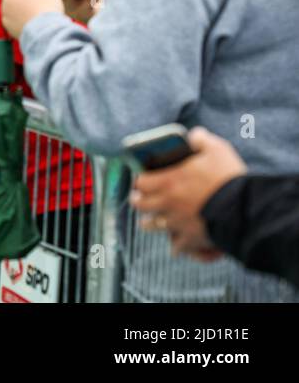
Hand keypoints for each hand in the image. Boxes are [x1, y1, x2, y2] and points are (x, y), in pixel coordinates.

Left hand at [0, 0, 64, 38]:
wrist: (45, 30)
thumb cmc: (47, 5)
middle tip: (36, 4)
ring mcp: (5, 11)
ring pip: (11, 7)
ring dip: (18, 8)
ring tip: (34, 14)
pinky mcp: (6, 24)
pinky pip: (11, 19)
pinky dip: (18, 19)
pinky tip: (29, 21)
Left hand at [130, 127, 246, 258]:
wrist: (244, 209)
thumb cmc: (228, 177)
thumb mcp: (217, 149)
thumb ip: (202, 140)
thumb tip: (194, 134)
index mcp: (168, 181)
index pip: (141, 181)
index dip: (140, 180)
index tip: (142, 179)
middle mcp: (167, 202)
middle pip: (140, 204)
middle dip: (139, 200)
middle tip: (140, 198)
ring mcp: (177, 222)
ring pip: (152, 226)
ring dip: (150, 222)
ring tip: (151, 221)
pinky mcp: (191, 238)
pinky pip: (177, 247)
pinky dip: (176, 246)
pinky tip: (176, 245)